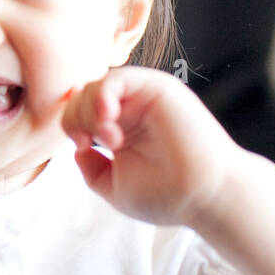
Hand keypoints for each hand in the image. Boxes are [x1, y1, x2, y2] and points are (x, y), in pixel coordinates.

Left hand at [61, 65, 245, 226]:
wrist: (204, 196)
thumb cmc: (166, 196)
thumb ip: (91, 167)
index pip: (80, 110)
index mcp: (123, 128)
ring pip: (96, 85)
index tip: (82, 146)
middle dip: (76, 117)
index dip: (70, 123)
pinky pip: (116, 77)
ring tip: (109, 137)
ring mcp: (145, 97)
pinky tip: (108, 119)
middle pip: (83, 95)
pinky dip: (102, 95)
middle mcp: (133, 109)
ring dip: (89, 110)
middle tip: (92, 142)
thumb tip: (77, 148)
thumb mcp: (114, 186)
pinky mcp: (158, 88)